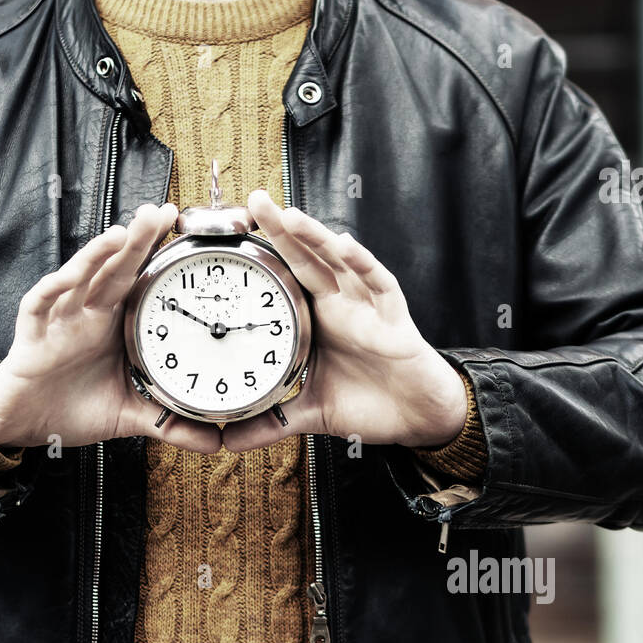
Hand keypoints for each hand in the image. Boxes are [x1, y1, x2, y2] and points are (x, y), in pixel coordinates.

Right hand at [0, 203, 221, 453]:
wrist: (25, 424)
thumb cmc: (73, 406)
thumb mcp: (130, 416)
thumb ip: (171, 424)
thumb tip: (214, 443)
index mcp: (116, 323)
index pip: (143, 281)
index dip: (162, 255)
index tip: (190, 231)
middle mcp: (91, 313)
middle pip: (117, 268)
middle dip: (140, 239)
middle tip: (164, 211)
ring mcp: (62, 319)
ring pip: (81, 277)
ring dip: (100, 254)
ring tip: (124, 233)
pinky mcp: (34, 334)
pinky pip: (42, 304)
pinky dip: (55, 289)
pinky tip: (70, 276)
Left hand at [222, 190, 467, 451]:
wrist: (417, 418)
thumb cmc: (369, 403)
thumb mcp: (310, 414)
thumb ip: (269, 424)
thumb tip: (226, 442)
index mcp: (316, 319)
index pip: (284, 277)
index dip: (261, 255)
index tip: (227, 235)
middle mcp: (339, 305)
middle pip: (306, 257)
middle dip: (281, 228)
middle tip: (253, 199)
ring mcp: (367, 307)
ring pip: (340, 262)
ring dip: (316, 238)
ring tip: (289, 216)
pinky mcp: (394, 319)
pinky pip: (379, 284)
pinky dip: (364, 264)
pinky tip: (346, 246)